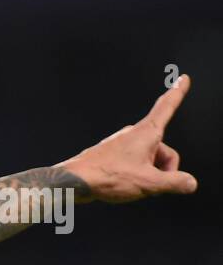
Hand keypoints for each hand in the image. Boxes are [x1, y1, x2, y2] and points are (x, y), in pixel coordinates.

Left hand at [58, 75, 196, 202]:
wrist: (75, 182)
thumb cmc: (109, 176)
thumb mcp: (149, 182)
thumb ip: (174, 182)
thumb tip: (190, 183)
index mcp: (147, 133)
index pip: (167, 107)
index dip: (177, 93)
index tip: (183, 78)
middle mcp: (134, 134)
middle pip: (163, 151)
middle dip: (164, 170)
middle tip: (151, 186)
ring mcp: (122, 145)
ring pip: (148, 161)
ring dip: (148, 176)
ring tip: (131, 186)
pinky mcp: (112, 155)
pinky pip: (134, 166)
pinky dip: (135, 177)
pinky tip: (122, 186)